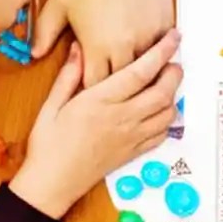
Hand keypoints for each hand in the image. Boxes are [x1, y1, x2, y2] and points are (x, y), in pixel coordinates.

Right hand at [10, 31, 181, 218]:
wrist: (52, 184)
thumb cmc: (48, 144)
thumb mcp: (51, 106)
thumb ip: (69, 76)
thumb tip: (80, 47)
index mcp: (100, 103)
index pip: (140, 72)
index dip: (161, 52)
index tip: (173, 37)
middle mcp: (122, 119)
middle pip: (163, 92)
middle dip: (175, 73)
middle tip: (173, 61)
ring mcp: (132, 137)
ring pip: (168, 112)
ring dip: (174, 95)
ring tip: (166, 83)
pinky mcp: (136, 152)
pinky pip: (162, 133)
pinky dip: (167, 118)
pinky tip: (159, 109)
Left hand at [32, 0, 171, 85]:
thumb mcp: (58, 5)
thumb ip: (45, 33)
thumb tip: (36, 51)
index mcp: (98, 47)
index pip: (97, 84)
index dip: (93, 86)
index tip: (91, 82)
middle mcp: (127, 45)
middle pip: (126, 79)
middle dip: (118, 79)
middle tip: (115, 75)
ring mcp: (150, 34)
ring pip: (150, 64)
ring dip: (141, 64)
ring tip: (137, 62)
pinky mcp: (166, 21)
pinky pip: (164, 45)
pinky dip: (157, 47)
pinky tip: (151, 43)